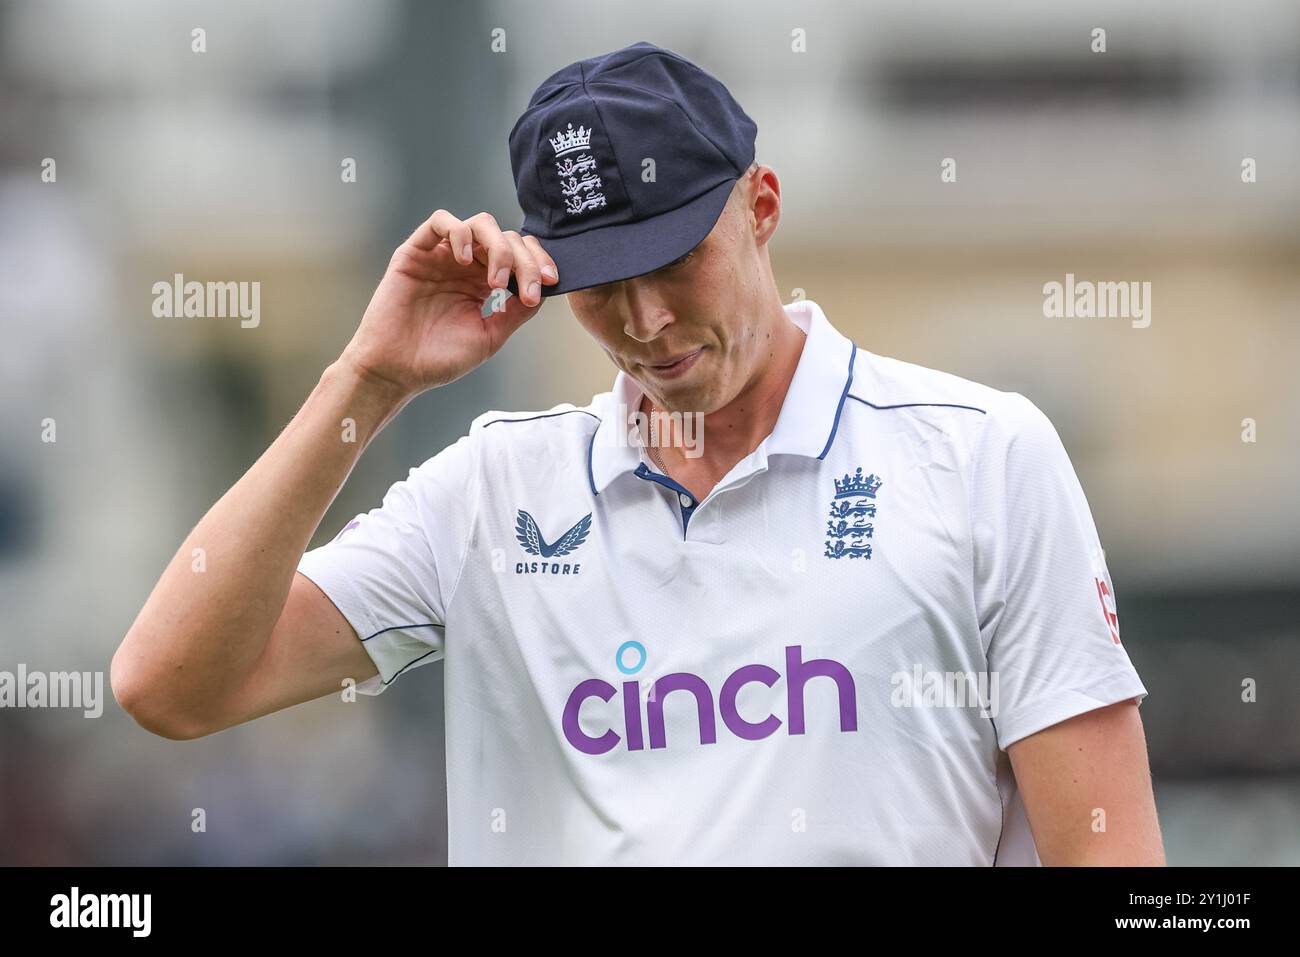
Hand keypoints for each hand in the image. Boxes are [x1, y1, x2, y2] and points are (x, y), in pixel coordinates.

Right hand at [339, 209, 558, 398]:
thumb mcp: (490, 336)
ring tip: (496, 281)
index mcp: (484, 283)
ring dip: (497, 247)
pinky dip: (460, 233)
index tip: (552, 281)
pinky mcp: (416, 252)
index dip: (538, 262)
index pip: (520, 256)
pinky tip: (464, 262)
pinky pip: (440, 221)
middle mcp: (466, 265)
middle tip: (526, 289)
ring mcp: (442, 256)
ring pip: (480, 224)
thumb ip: (515, 312)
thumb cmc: (439, 359)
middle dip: (524, 260)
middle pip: (506, 238)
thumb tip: (544, 289)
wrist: (397, 370)